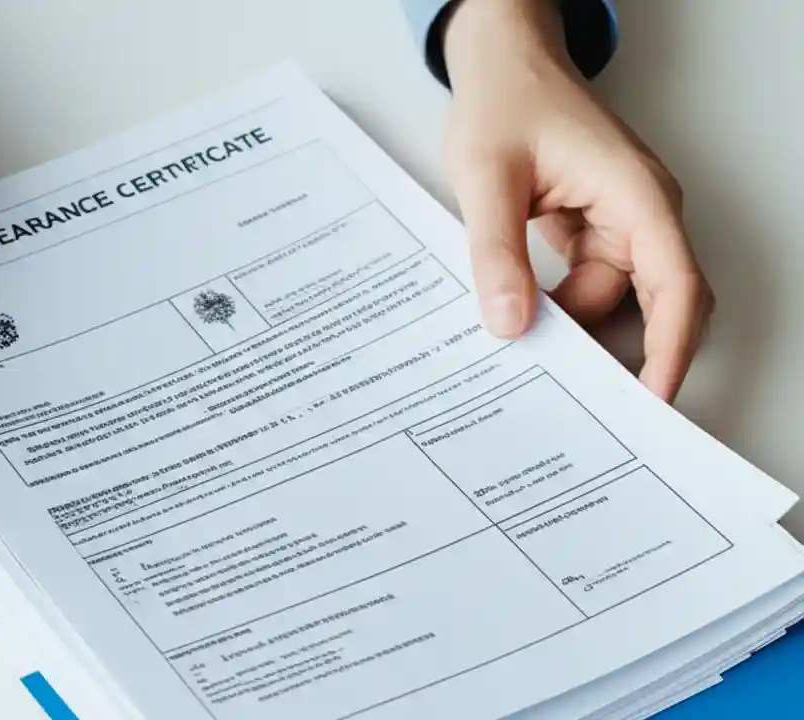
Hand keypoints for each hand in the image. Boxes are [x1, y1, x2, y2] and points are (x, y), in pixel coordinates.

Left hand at [441, 0, 713, 401]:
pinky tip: (522, 322)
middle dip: (627, 353)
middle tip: (588, 406)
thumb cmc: (507, 100)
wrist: (501, 61)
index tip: (653, 398)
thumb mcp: (487, 178)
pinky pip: (585, 279)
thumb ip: (496, 251)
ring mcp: (618, 220)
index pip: (674, 285)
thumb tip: (509, 323)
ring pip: (611, 296)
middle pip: (654, 301)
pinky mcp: (590, 225)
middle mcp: (639, 212)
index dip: (670, 348)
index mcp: (635, 196)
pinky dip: (558, 304)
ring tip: (531, 364)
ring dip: (575, 325)